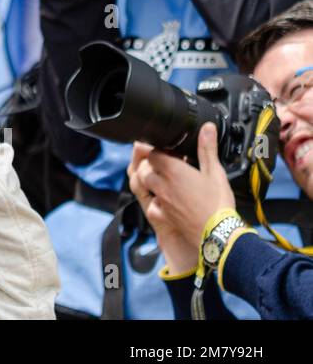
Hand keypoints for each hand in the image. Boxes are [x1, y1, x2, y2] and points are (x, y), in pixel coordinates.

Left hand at [127, 125, 235, 273]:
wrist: (218, 235)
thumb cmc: (218, 204)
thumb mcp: (216, 173)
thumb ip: (207, 149)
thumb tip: (206, 128)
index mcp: (173, 170)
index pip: (151, 152)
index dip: (157, 149)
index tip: (166, 150)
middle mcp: (161, 184)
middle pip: (144, 167)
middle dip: (151, 164)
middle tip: (165, 164)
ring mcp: (159, 200)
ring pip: (143, 185)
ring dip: (150, 180)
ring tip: (165, 180)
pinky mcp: (161, 215)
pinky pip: (150, 204)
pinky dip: (155, 200)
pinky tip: (166, 200)